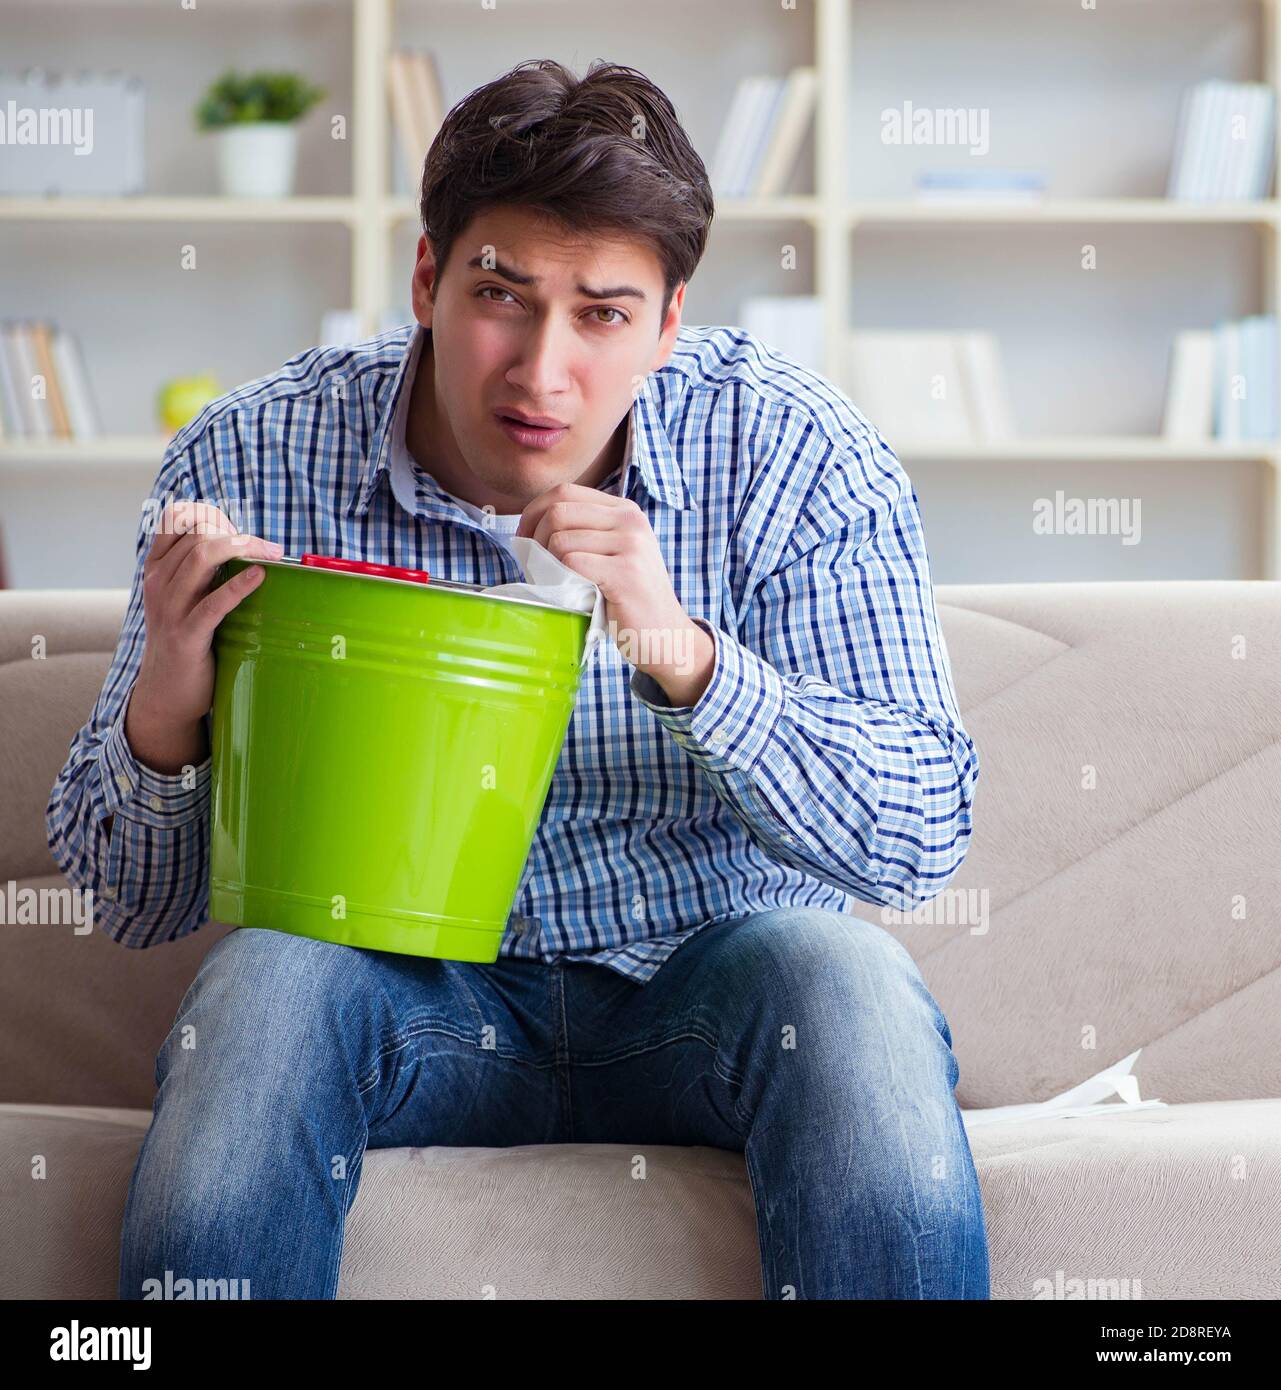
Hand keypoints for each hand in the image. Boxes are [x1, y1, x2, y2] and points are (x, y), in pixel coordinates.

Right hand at [127, 500, 281, 769]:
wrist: (167, 692)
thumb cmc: (187, 640)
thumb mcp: (185, 598)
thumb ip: (202, 571)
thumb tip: (246, 543)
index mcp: (157, 568)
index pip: (175, 518)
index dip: (210, 513)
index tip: (237, 528)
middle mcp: (158, 582)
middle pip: (197, 534)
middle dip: (238, 533)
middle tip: (269, 548)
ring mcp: (170, 608)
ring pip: (201, 558)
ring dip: (242, 548)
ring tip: (271, 554)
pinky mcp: (187, 635)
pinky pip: (213, 603)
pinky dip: (238, 586)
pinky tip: (260, 577)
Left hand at [516, 482, 714, 705]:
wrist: (665, 634)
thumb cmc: (629, 597)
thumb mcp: (614, 552)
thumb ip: (585, 531)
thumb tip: (531, 524)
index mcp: (625, 510)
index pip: (565, 492)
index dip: (534, 512)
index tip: (525, 538)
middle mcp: (630, 521)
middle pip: (558, 511)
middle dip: (535, 538)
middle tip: (534, 565)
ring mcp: (631, 545)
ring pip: (560, 539)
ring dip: (546, 563)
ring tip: (555, 581)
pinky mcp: (625, 573)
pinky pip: (572, 562)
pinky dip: (561, 579)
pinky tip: (570, 592)